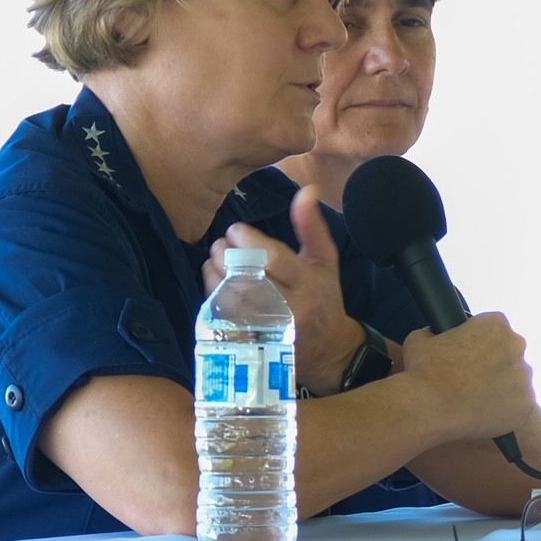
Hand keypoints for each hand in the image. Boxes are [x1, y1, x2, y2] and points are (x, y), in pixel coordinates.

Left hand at [205, 186, 363, 392]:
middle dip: (225, 255)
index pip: (273, 258)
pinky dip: (212, 296)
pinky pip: (222, 318)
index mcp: (309, 284)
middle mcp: (290, 309)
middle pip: (246, 278)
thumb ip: (312, 226)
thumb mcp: (325, 261)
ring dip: (214, 274)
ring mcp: (268, 331)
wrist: (327, 352)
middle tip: (220, 245)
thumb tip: (307, 188)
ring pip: (229, 298)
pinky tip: (215, 285)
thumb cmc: (323, 298)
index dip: (248, 240)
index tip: (235, 230)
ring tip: (214, 261)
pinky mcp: (252, 345)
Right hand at [398, 314, 536, 442]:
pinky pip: (518, 406)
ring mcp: (524, 376)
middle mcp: (516, 345)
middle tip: (470, 380)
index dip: (478, 343)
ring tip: (474, 400)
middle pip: (508, 353)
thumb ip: (434, 333)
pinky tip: (483, 414)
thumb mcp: (420, 338)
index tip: (467, 356)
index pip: (493, 328)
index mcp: (495, 324)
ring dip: (500, 387)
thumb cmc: (423, 371)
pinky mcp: (526, 404)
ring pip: (514, 380)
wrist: (428, 407)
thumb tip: (433, 335)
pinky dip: (505, 411)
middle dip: (493, 364)